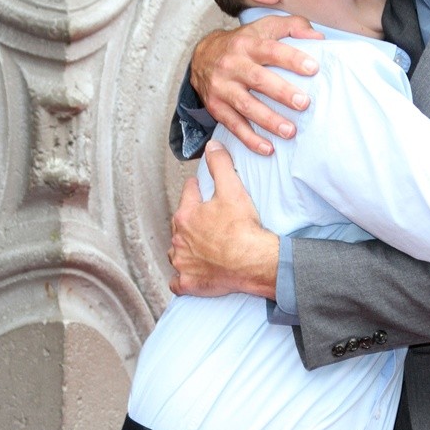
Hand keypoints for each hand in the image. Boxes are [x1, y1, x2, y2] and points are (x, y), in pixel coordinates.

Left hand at [169, 141, 279, 297]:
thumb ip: (220, 165)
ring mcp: (182, 263)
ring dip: (184, 248)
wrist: (253, 262)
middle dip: (189, 219)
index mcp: (186, 215)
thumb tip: (212, 146)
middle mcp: (179, 239)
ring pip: (177, 252)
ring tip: (197, 245)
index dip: (196, 189)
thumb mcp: (232, 189)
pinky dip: (183, 277)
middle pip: (180, 224)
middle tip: (203, 218)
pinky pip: (178, 281)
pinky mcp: (189, 283)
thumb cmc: (242, 228)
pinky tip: (189, 274)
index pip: (187, 195)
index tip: (199, 187)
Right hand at [191, 16, 323, 154]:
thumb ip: (293, 26)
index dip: (292, 58)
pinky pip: (233, 125)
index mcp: (247, 44)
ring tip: (290, 131)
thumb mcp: (265, 27)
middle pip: (258, 79)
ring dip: (268, 120)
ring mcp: (221, 87)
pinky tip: (268, 149)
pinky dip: (250, 139)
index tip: (313, 68)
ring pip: (246, 106)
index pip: (271, 50)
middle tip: (304, 103)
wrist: (201, 56)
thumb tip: (319, 39)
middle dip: (281, 92)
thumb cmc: (243, 43)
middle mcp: (232, 65)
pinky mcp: (215, 106)